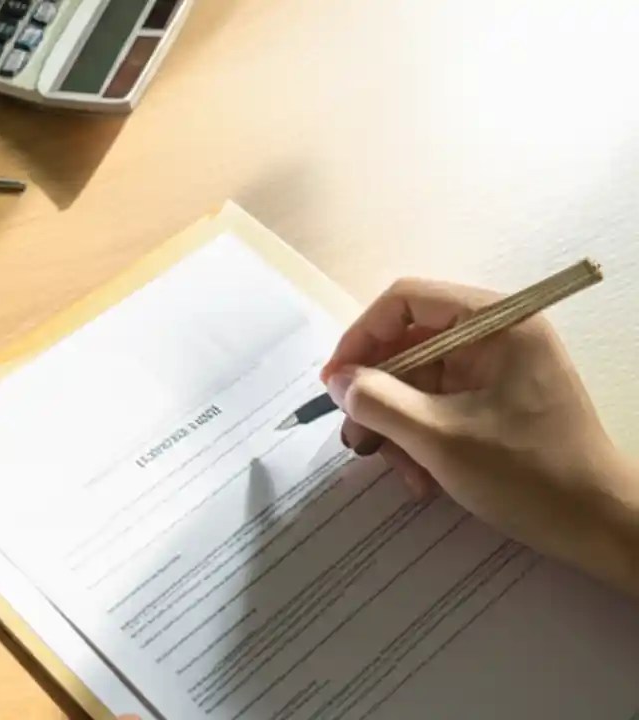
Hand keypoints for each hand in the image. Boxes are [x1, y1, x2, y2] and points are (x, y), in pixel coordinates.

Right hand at [321, 278, 638, 595]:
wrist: (601, 526)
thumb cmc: (528, 475)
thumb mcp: (439, 439)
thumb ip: (378, 402)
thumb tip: (338, 381)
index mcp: (497, 323)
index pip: (407, 301)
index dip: (361, 338)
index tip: (335, 383)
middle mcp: (499, 335)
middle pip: (410, 344)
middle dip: (377, 395)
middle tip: (357, 439)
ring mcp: (501, 368)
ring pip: (421, 381)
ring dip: (397, 425)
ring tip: (394, 469)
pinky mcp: (500, 400)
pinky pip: (442, 405)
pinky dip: (422, 437)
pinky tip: (422, 477)